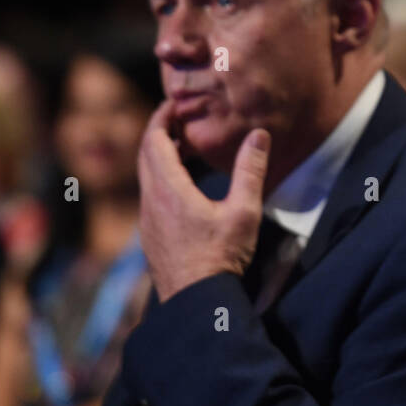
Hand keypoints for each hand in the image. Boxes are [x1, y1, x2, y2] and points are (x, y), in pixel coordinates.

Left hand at [138, 101, 270, 301]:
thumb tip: (258, 135)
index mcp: (167, 189)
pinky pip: (151, 195)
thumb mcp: (243, 211)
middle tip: (180, 120)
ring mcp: (147, 220)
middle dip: (160, 132)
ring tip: (186, 149)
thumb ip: (249, 170)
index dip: (161, 118)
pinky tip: (185, 188)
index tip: (174, 103)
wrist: (195, 301)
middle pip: (146, 155)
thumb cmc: (220, 256)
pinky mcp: (151, 236)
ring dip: (161, 157)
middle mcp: (150, 200)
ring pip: (147, 177)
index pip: (153, 140)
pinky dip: (163, 178)